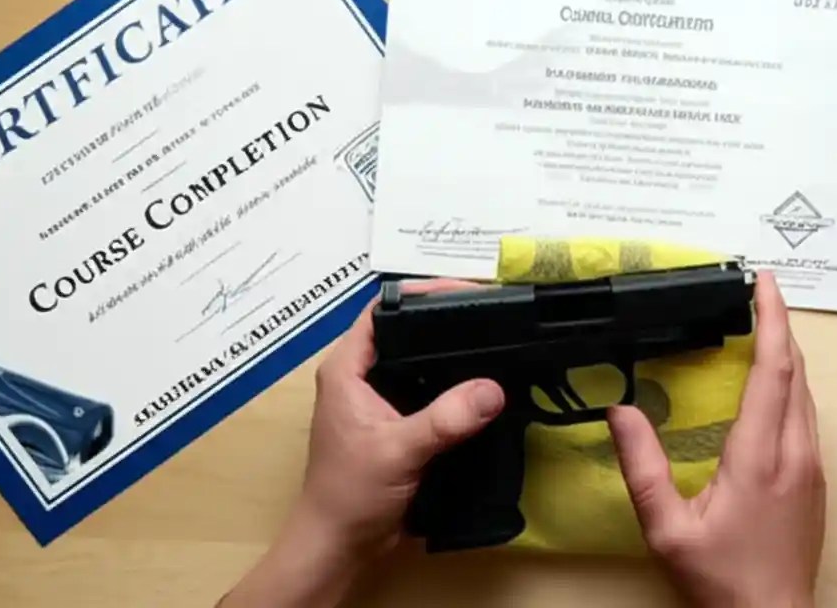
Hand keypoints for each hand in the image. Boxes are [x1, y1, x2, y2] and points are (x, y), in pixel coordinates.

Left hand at [220, 279, 504, 607]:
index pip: (382, 311)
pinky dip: (456, 385)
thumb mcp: (398, 451)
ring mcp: (381, 400)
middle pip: (407, 330)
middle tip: (492, 311)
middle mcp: (362, 376)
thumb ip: (444, 419)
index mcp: (347, 368)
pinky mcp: (400, 423)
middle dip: (446, 320)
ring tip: (495, 339)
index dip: (420, 293)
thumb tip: (493, 389)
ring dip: (453, 355)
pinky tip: (485, 384)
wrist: (340, 546)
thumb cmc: (349, 495)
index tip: (465, 290)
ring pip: (421, 362)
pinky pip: (432, 391)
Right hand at [608, 272, 824, 607]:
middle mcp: (796, 454)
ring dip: (787, 355)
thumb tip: (620, 412)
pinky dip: (791, 384)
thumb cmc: (722, 581)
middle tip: (757, 294)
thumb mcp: (667, 529)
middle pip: (797, 372)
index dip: (772, 320)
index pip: (774, 370)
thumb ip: (642, 468)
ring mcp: (812, 467)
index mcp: (761, 457)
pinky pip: (807, 415)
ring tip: (762, 328)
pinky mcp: (816, 481)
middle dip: (780, 326)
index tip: (764, 283)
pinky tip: (772, 385)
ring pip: (807, 393)